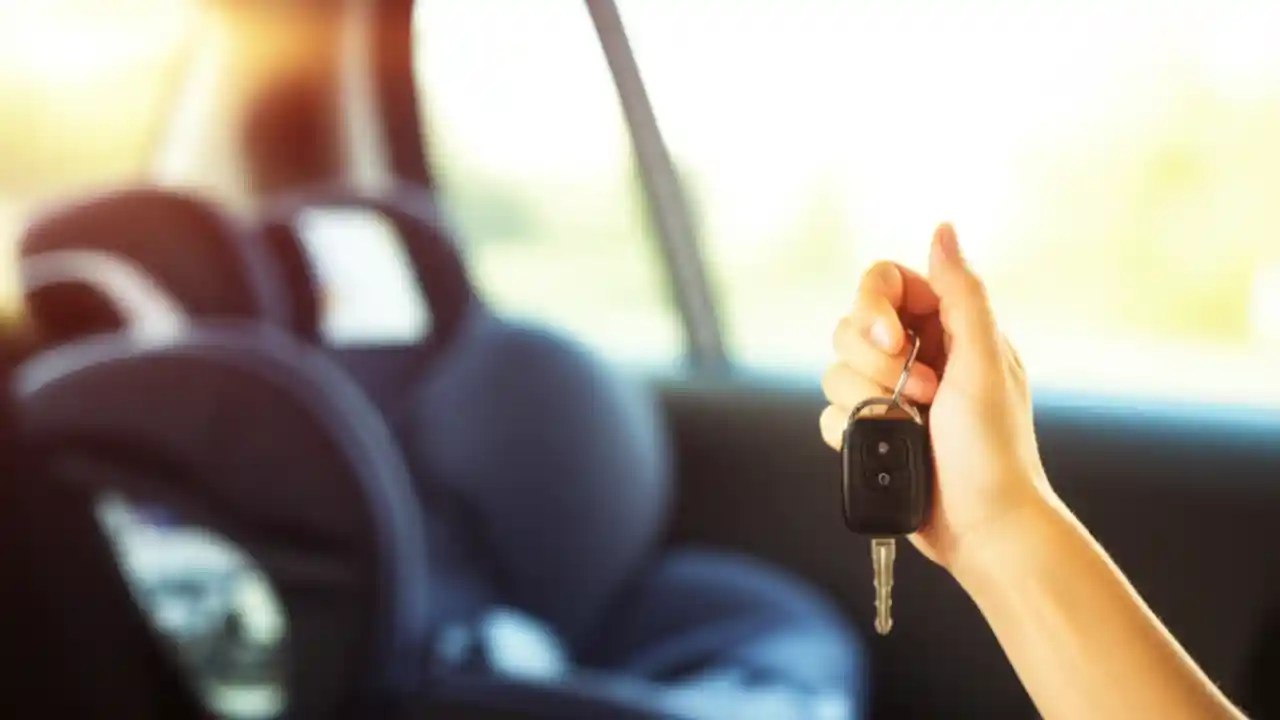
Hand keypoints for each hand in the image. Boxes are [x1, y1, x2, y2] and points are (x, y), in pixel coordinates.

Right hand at [819, 224, 1056, 571]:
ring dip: (865, 400)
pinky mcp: (871, 431)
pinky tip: (887, 447)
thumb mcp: (984, 363)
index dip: (873, 308)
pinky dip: (851, 432)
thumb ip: (962, 293)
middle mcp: (916, 354)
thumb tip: (942, 230)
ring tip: (910, 426)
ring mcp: (890, 393)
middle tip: (921, 394)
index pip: (883, 282)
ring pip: (833, 370)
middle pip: (849, 325)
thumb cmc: (995, 451)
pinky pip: (829, 414)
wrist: (984, 528)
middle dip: (873, 363)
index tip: (893, 343)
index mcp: (949, 327)